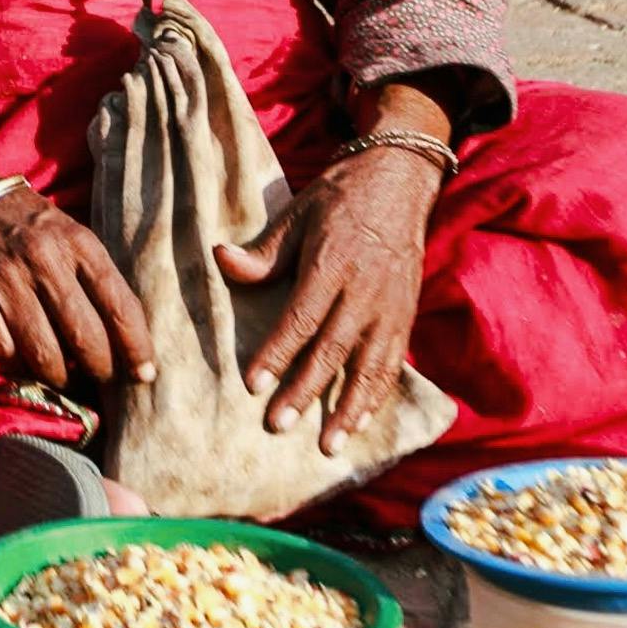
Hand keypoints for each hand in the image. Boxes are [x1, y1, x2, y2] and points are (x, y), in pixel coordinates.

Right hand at [0, 170, 154, 391]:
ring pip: (44, 353)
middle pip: (84, 337)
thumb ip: (92, 275)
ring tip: (65, 378)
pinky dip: (18, 366)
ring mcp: (6, 279)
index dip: (136, 346)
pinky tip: (25, 364)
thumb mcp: (69, 232)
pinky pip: (3, 350)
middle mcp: (45, 260)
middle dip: (99, 370)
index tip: (145, 374)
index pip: (119, 304)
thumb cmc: (25, 219)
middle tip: (101, 379)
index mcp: (78, 242)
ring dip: (59, 377)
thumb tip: (119, 335)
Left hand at [219, 146, 436, 454]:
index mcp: (332, 263)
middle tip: (278, 426)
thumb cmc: (339, 198)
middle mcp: (364, 291)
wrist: (400, 180)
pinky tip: (361, 423)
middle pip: (332, 350)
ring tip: (328, 446)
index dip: (277, 352)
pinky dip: (378, 396)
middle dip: (304, 392)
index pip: (301, 317)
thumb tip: (220, 259)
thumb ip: (264, 250)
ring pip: (368, 367)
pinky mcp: (406, 316)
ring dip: (348, 409)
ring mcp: (389, 307)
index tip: (254, 384)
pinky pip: (393, 363)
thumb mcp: (297, 214)